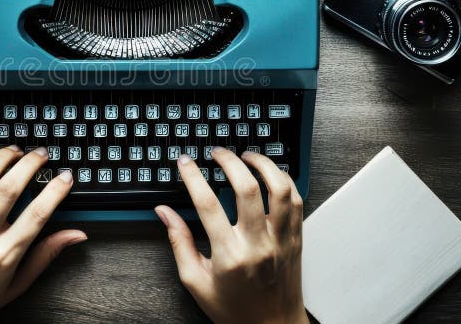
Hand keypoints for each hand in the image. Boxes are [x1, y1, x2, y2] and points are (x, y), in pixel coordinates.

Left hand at [0, 140, 85, 322]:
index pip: (36, 215)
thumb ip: (45, 256)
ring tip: (16, 149)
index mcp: (4, 256)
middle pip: (9, 189)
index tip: (65, 177)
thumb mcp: (15, 286)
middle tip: (42, 154)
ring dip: (3, 158)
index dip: (55, 191)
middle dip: (30, 164)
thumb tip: (76, 235)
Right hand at [155, 147, 306, 323]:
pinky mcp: (296, 239)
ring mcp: (281, 240)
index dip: (193, 177)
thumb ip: (179, 243)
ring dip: (262, 164)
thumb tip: (164, 213)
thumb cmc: (234, 310)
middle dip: (228, 161)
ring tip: (247, 156)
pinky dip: (283, 181)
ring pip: (278, 188)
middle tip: (217, 153)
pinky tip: (270, 175)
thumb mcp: (196, 281)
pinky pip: (295, 200)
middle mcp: (258, 245)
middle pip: (246, 187)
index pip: (206, 204)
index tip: (185, 163)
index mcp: (229, 256)